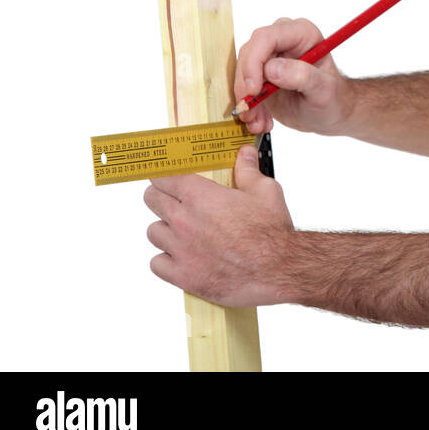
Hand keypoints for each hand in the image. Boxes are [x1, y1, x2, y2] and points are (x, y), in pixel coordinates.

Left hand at [144, 145, 296, 306]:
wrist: (278, 270)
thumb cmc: (272, 232)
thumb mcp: (265, 191)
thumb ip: (248, 170)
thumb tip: (244, 153)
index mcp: (200, 196)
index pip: (162, 176)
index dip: (164, 174)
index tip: (167, 175)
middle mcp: (184, 221)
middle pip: (151, 199)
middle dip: (162, 196)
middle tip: (177, 200)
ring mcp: (180, 250)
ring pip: (153, 232)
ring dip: (166, 229)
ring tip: (184, 231)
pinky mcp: (182, 276)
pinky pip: (157, 263)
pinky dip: (167, 260)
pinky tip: (184, 256)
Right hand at [234, 16, 352, 134]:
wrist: (331, 113)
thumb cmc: (333, 97)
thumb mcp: (323, 90)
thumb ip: (302, 76)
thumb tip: (272, 69)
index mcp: (302, 34)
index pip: (267, 37)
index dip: (254, 62)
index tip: (253, 90)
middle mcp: (283, 40)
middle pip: (249, 54)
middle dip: (245, 86)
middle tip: (250, 111)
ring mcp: (270, 56)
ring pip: (242, 73)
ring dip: (246, 101)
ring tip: (259, 122)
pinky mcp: (260, 74)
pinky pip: (243, 87)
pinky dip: (248, 107)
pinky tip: (261, 122)